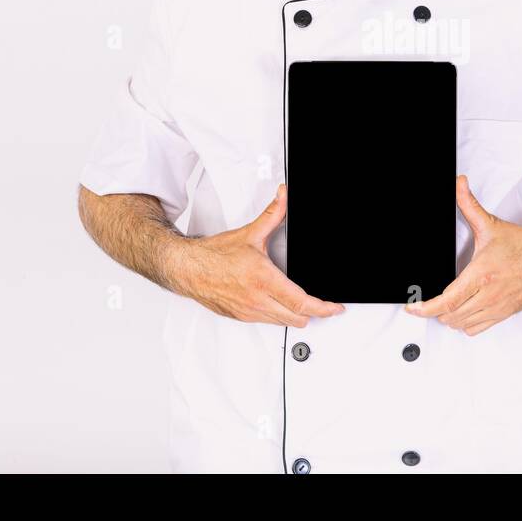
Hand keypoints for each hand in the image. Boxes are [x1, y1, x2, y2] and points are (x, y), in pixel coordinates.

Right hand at [170, 183, 344, 327]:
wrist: (186, 268)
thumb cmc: (212, 255)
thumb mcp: (249, 234)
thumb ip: (272, 215)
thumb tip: (284, 198)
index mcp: (263, 280)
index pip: (302, 302)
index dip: (324, 308)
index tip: (336, 307)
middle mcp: (257, 300)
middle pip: (297, 318)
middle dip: (314, 313)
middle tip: (323, 305)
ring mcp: (248, 311)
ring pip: (282, 322)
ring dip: (295, 315)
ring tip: (302, 304)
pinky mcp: (240, 317)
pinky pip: (266, 322)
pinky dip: (277, 316)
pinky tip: (277, 304)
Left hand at [405, 175, 521, 335]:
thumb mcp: (491, 225)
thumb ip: (469, 204)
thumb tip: (459, 185)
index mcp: (482, 274)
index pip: (447, 300)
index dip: (425, 308)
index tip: (413, 307)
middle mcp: (489, 294)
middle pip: (450, 315)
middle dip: (435, 310)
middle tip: (428, 300)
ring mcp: (498, 307)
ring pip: (462, 324)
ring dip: (449, 317)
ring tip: (445, 305)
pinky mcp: (505, 313)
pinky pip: (477, 329)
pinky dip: (465, 324)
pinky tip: (464, 311)